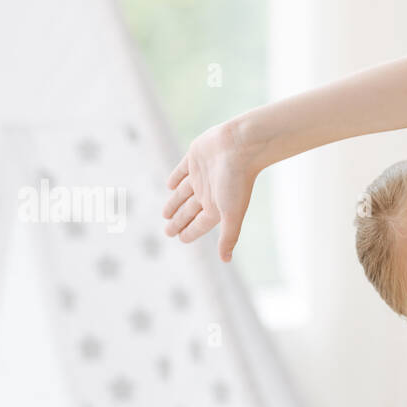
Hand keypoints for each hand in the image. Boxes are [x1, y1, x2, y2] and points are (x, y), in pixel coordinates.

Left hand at [163, 119, 263, 261]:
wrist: (241, 146)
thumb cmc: (237, 180)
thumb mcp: (231, 213)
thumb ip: (228, 236)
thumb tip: (226, 260)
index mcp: (216, 207)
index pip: (199, 224)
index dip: (189, 232)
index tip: (181, 239)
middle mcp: (208, 193)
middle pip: (189, 211)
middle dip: (179, 221)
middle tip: (168, 232)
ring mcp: (201, 175)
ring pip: (183, 194)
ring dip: (175, 203)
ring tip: (165, 214)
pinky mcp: (195, 158)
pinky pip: (181, 171)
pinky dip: (175, 178)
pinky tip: (170, 184)